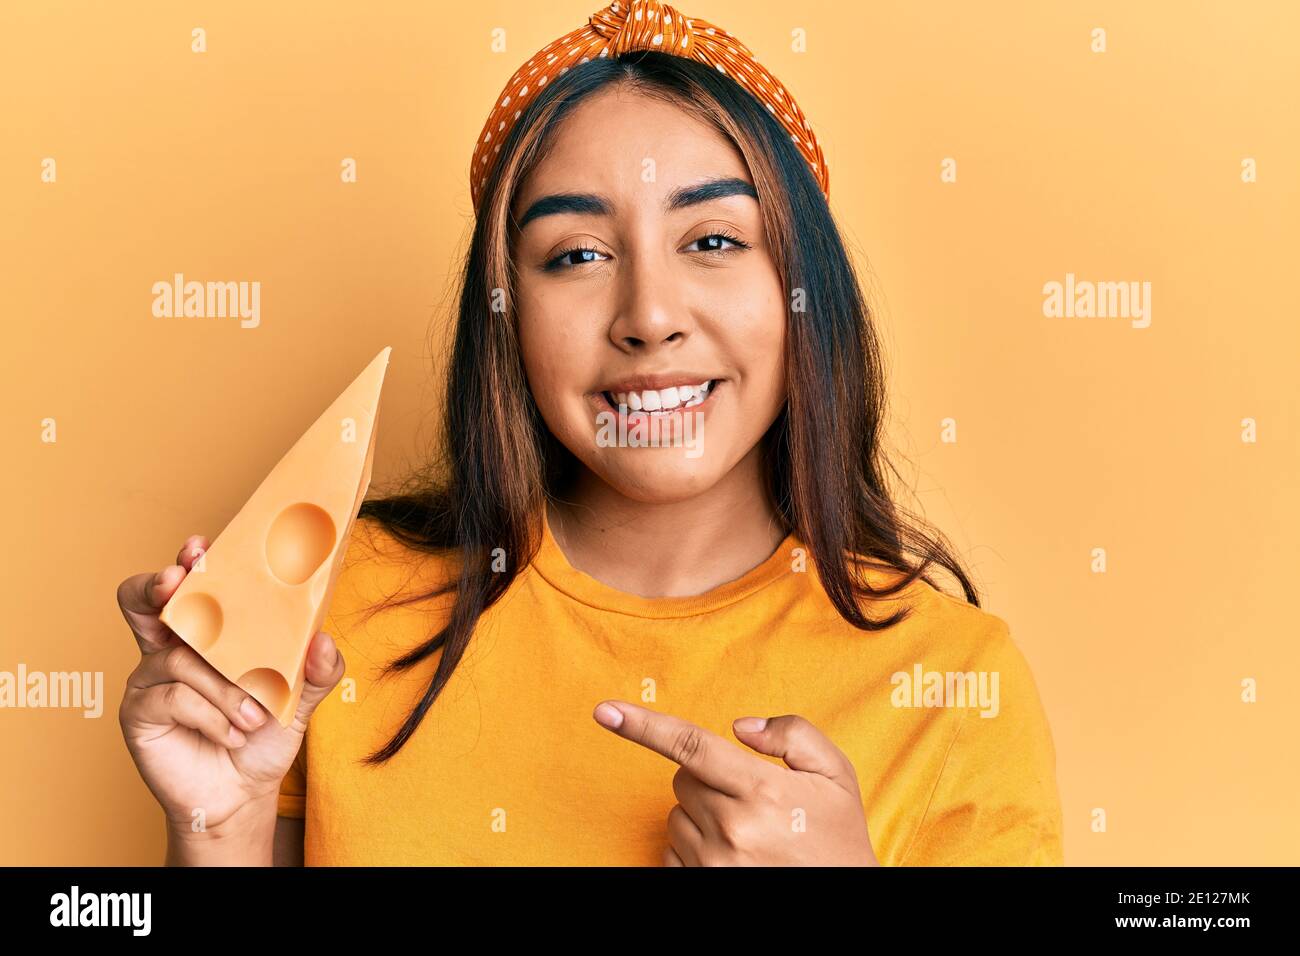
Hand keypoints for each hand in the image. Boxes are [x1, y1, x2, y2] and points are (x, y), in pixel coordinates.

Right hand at [116, 534, 345, 840]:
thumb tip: (323, 640)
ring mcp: (149, 680)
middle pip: (142, 600)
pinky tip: (231, 734)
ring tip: (254, 717)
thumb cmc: (264, 737)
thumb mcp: (302, 699)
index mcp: (205, 634)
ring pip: (181, 658)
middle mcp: (169, 649)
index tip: (199, 546)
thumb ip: (317, 670)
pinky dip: (211, 715)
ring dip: (225, 688)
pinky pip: (174, 697)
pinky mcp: (139, 713)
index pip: (188, 587)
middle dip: (158, 584)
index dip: (186, 563)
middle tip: (177, 581)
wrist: (242, 794)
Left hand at [593, 700, 879, 865]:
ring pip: (677, 815)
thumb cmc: (838, 836)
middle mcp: (732, 828)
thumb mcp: (836, 774)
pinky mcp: (701, 886)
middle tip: (749, 797)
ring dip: (702, 814)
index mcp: (762, 791)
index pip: (691, 746)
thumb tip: (740, 728)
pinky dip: (693, 846)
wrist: (846, 898)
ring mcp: (714, 863)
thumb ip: (793, 735)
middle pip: (683, 778)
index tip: (605, 712)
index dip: (644, 725)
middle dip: (707, 777)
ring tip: (749, 831)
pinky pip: (672, 851)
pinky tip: (733, 854)